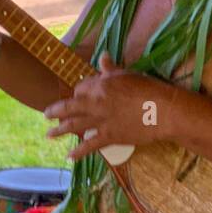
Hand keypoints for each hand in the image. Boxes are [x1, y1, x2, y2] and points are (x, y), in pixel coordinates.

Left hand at [43, 54, 173, 159]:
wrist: (165, 111)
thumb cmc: (149, 89)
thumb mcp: (128, 75)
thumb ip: (111, 69)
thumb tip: (102, 56)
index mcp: (100, 85)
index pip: (81, 88)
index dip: (79, 92)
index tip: (79, 96)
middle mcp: (96, 102)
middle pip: (70, 106)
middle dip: (56, 111)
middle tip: (46, 115)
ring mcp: (101, 120)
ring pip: (74, 125)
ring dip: (59, 130)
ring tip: (49, 135)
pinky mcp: (110, 136)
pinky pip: (90, 145)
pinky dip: (79, 151)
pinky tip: (70, 156)